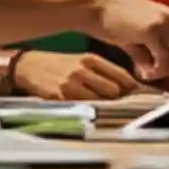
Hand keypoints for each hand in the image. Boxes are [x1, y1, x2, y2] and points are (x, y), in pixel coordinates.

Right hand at [12, 52, 140, 99]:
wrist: (29, 65)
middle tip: (118, 102)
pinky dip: (86, 109)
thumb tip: (126, 86)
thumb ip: (101, 71)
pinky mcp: (59, 97)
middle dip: (117, 98)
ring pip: (99, 101)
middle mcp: (82, 70)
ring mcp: (70, 84)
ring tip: (101, 106)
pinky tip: (85, 108)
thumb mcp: (81, 60)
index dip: (132, 87)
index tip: (139, 94)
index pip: (120, 75)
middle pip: (113, 90)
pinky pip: (82, 107)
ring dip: (103, 105)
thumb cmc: (58, 64)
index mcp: (90, 59)